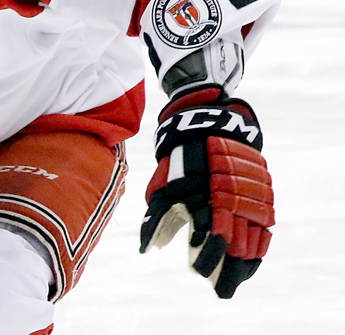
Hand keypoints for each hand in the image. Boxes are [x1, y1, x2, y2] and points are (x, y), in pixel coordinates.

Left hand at [139, 85, 274, 297]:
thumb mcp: (161, 187)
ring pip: (253, 235)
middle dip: (227, 269)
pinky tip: (250, 258)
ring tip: (235, 277)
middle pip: (234, 243)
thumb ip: (156, 219)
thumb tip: (147, 250)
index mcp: (202, 195)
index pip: (211, 237)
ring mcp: (250, 191)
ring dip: (244, 260)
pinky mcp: (263, 188)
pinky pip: (265, 223)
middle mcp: (230, 195)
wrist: (204, 126)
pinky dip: (259, 244)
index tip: (201, 274)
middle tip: (221, 289)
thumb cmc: (175, 162)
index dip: (208, 259)